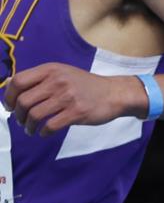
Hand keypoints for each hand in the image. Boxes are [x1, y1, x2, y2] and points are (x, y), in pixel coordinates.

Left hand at [3, 64, 148, 135]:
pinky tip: (45, 132)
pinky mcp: (77, 112)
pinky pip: (50, 126)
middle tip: (21, 121)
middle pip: (23, 101)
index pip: (19, 82)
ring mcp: (68, 97)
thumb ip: (38, 78)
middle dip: (18, 115)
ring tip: (31, 129)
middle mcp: (58, 81)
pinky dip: (43, 132)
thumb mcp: (62, 73)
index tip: (10, 106)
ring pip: (35, 115)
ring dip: (28, 126)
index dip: (8, 96)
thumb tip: (10, 85)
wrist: (114, 93)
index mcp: (51, 70)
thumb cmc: (85, 85)